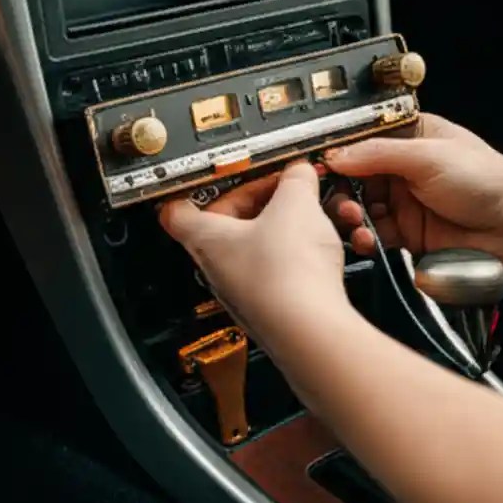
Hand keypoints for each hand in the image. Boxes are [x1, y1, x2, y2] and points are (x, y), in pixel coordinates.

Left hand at [158, 161, 346, 331]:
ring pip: (260, 247)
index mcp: (207, 238)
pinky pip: (282, 271)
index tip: (222, 175)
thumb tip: (299, 172)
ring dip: (287, 227)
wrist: (310, 330)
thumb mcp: (296, 204)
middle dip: (261, 201)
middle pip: (229, 223)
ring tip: (312, 217)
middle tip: (286, 189)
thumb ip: (296, 179)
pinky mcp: (273, 306)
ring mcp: (246, 291)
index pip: (179, 209)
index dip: (198, 188)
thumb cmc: (286, 275)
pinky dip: (302, 255)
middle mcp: (219, 268)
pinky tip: (323, 248)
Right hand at [323, 114, 502, 266]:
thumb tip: (337, 155)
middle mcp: (404, 169)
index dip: (338, 154)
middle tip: (334, 199)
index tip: (318, 166)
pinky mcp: (409, 234)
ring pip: (361, 208)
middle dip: (339, 189)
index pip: (362, 142)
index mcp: (410, 138)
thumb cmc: (486, 179)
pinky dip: (364, 238)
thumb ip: (377, 155)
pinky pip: (375, 235)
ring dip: (349, 215)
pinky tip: (365, 238)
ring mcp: (405, 203)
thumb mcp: (427, 156)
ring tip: (351, 220)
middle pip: (354, 178)